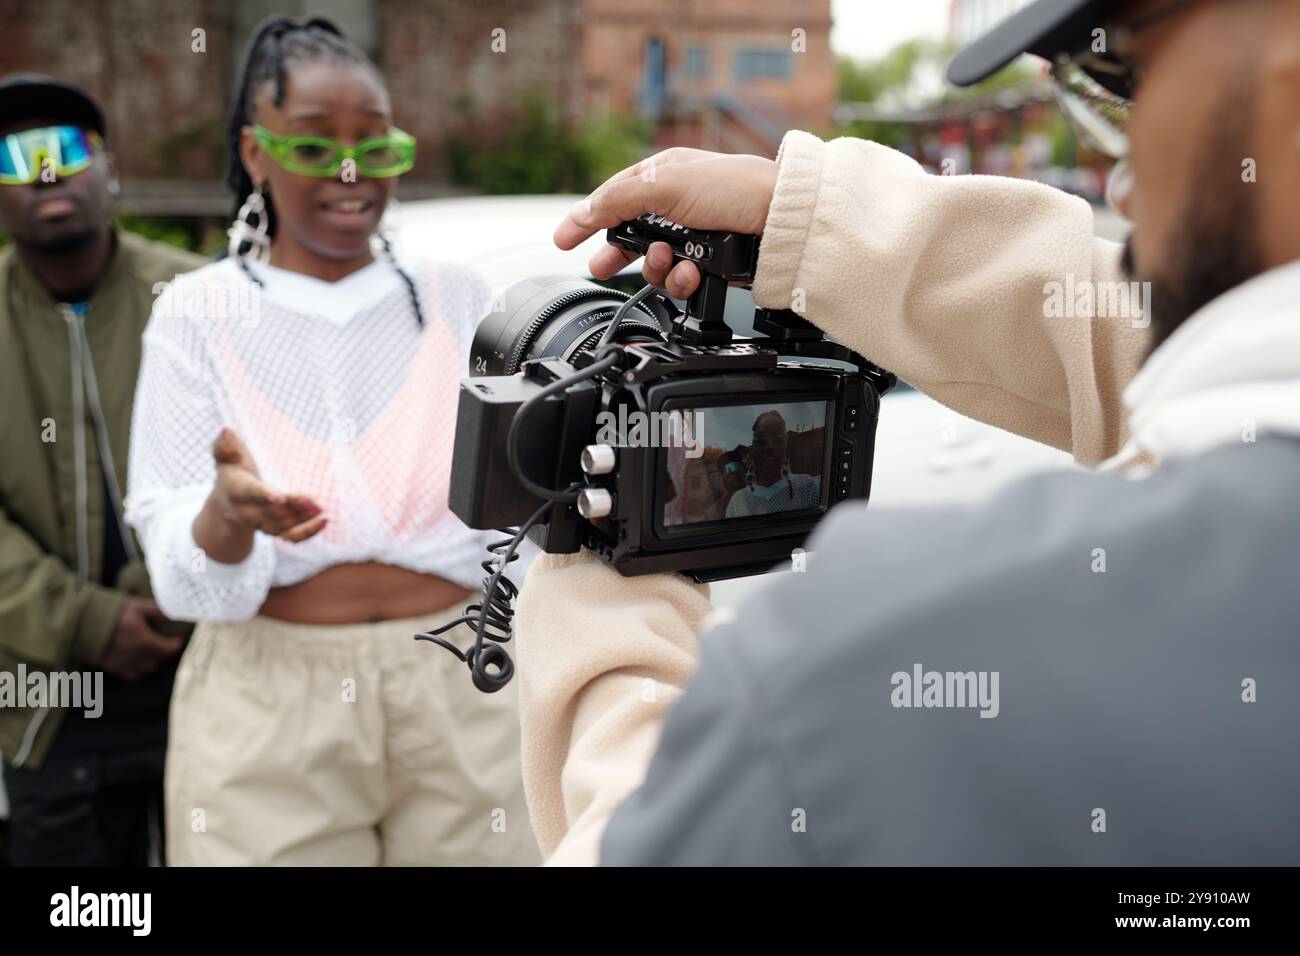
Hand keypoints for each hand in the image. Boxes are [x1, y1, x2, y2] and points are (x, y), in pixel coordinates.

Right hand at [99, 597, 182, 681]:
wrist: (82, 623)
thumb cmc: (112, 612)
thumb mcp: (137, 606)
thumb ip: (158, 611)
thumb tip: (175, 615)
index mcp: (145, 640)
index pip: (168, 649)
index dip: (175, 644)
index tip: (178, 639)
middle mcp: (137, 655)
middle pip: (159, 659)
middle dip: (164, 652)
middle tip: (164, 643)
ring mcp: (124, 663)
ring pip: (147, 669)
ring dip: (152, 661)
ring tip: (151, 652)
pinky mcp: (112, 667)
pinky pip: (132, 675)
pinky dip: (138, 670)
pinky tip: (137, 661)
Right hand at [193, 428, 325, 563]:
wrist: (226, 502)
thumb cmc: (231, 471)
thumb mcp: (223, 456)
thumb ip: (224, 445)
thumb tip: (227, 430)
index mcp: (235, 490)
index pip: (249, 494)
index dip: (263, 495)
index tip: (278, 497)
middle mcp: (246, 512)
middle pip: (270, 512)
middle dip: (292, 508)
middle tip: (313, 502)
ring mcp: (259, 524)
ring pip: (281, 526)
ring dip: (302, 520)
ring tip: (321, 510)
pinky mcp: (273, 531)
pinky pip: (289, 537)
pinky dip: (307, 533)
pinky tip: (323, 522)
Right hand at [554, 148, 777, 298]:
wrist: (782, 220)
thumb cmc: (733, 189)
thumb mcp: (664, 186)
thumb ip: (617, 201)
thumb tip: (580, 214)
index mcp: (661, 176)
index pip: (611, 199)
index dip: (586, 220)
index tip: (562, 240)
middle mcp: (675, 206)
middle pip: (629, 237)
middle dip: (617, 255)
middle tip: (602, 270)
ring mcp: (691, 236)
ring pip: (653, 264)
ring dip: (657, 268)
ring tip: (671, 261)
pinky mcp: (707, 263)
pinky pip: (679, 280)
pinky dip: (682, 280)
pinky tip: (693, 273)